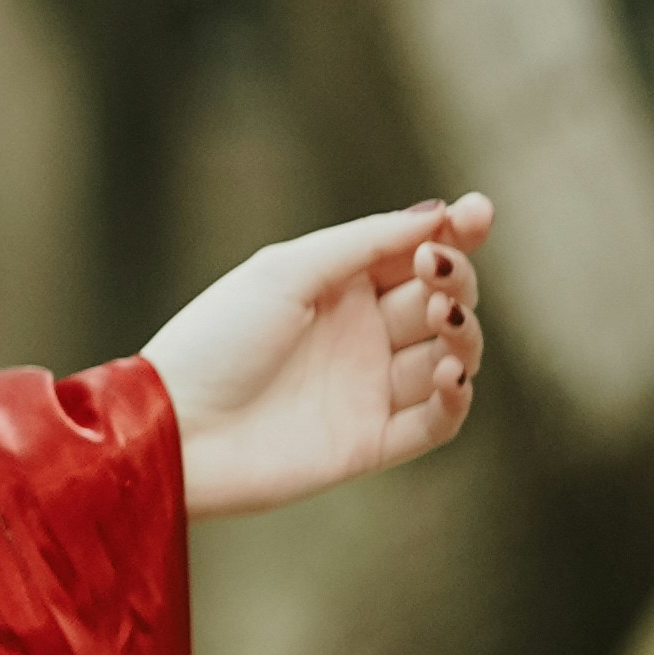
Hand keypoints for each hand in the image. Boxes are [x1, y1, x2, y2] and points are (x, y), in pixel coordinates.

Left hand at [143, 197, 490, 522]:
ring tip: (437, 318)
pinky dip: (456, 397)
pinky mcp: (372, 442)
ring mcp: (370, 388)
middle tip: (435, 271)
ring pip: (451, 356)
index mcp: (339, 286)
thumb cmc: (216, 340)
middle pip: (442, 299)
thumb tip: (439, 212)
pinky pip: (438, 421)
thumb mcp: (286, 272)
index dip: (456, 233)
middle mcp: (362, 334)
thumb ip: (364, 242)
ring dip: (462, 333)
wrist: (174, 428)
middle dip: (456, 279)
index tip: (479, 212)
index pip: (416, 252)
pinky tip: (449, 373)